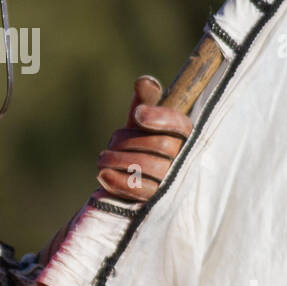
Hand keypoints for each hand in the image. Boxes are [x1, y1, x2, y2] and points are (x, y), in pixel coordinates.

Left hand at [94, 75, 191, 202]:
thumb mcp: (139, 124)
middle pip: (162, 146)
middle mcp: (184, 161)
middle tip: (111, 141)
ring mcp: (172, 185)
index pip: (182, 125)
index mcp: (183, 138)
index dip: (162, 118)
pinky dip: (118, 181)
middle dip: (129, 140)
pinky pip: (140, 190)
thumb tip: (145, 81)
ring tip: (102, 158)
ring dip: (119, 159)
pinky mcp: (157, 204)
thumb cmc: (137, 147)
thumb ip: (143, 103)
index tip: (138, 115)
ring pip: (150, 167)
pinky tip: (103, 174)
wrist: (125, 184)